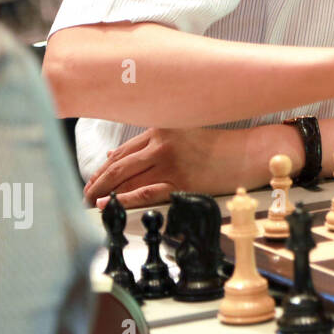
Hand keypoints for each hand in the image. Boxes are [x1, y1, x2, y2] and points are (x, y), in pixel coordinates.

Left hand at [84, 125, 282, 208]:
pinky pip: (145, 192)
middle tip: (84, 195)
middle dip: (97, 182)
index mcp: (162, 129)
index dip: (102, 169)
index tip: (92, 181)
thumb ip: (151, 144)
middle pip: (119, 166)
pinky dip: (124, 199)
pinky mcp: (181, 182)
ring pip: (126, 179)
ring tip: (91, 204)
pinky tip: (110, 204)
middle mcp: (162, 144)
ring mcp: (170, 163)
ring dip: (105, 193)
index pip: (122, 152)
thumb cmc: (220, 146)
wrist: (249, 153)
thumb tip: (115, 156)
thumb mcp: (183, 136)